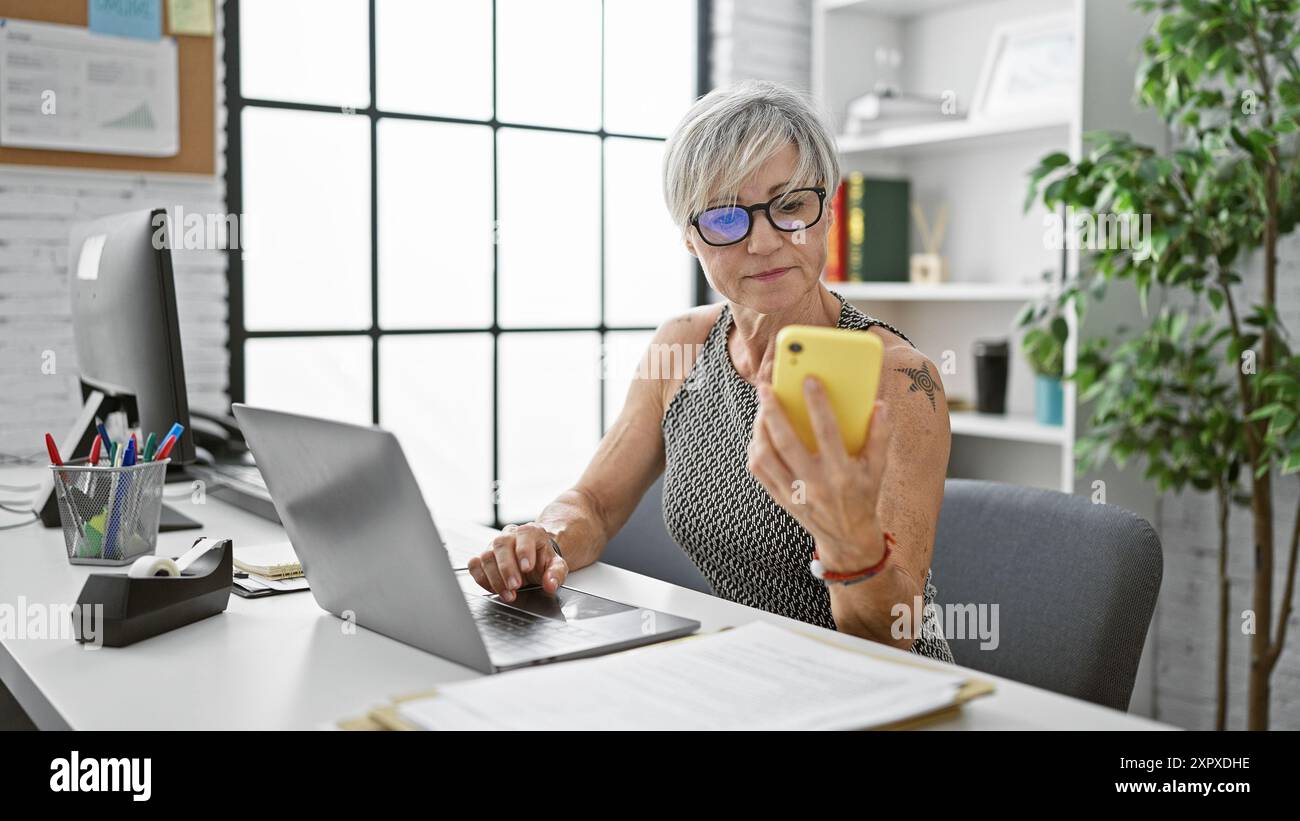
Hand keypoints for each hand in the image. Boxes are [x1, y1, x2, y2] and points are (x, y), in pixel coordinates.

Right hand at [467, 522, 567, 601]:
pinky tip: (494, 588)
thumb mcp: (556, 566)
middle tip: (515, 586)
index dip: (524, 551)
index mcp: (531, 532)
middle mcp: (510, 535)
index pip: (524, 535)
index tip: (527, 568)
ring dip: (495, 578)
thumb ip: (555, 574)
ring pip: (486, 556)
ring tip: (508, 593)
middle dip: (507, 568)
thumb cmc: (543, 560)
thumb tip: (550, 584)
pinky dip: (482, 578)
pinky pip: (474, 565)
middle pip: (501, 544)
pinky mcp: (483, 556)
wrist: (533, 559)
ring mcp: (494, 545)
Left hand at [746, 377, 891, 572]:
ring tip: (761, 408)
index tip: (809, 380)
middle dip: (773, 412)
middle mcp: (814, 483)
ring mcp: (793, 492)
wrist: (847, 539)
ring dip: (759, 429)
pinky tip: (759, 433)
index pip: (827, 432)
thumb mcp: (878, 468)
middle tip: (765, 388)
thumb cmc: (863, 496)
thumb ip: (880, 436)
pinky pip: (759, 471)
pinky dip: (755, 449)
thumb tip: (881, 406)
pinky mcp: (780, 498)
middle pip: (786, 442)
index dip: (818, 404)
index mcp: (841, 473)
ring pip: (766, 456)